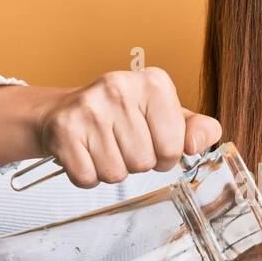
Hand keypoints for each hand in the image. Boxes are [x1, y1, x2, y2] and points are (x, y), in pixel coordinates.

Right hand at [35, 67, 221, 186]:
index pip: (174, 146)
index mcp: (154, 82)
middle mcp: (120, 87)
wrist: (63, 110)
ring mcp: (89, 107)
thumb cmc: (123, 116)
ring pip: (116, 173)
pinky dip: (87, 175)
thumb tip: (197, 144)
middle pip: (144, 162)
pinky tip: (85, 153)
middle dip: (136, 163)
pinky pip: (88, 177)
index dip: (165, 155)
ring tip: (103, 146)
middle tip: (122, 143)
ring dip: (111, 169)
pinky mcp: (64, 129)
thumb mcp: (167, 116)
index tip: (152, 141)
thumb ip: (197, 129)